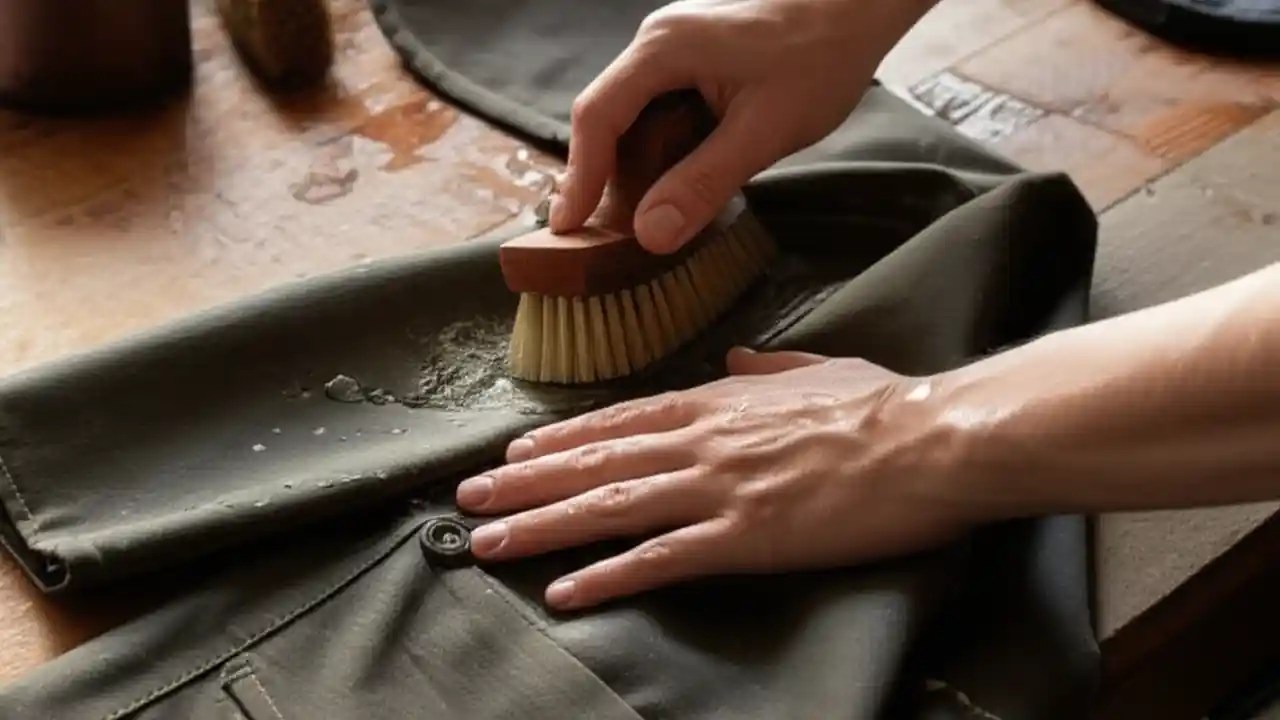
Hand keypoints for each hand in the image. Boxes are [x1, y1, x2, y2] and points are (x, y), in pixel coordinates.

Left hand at [455, 347, 972, 610]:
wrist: (931, 437)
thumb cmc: (884, 404)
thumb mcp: (819, 368)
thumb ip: (768, 368)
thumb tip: (736, 360)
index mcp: (721, 401)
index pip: (621, 420)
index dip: (562, 439)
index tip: (515, 452)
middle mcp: (703, 440)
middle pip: (595, 463)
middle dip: (525, 482)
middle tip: (469, 497)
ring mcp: (719, 487)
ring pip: (609, 507)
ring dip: (542, 526)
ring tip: (489, 541)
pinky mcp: (744, 536)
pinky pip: (660, 560)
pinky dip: (607, 576)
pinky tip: (565, 592)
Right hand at [550, 0, 931, 252]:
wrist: (857, 8)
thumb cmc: (820, 58)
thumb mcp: (764, 132)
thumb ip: (703, 182)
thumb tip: (649, 235)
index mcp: (663, 48)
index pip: (597, 116)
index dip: (579, 176)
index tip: (566, 227)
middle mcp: (657, 41)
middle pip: (606, 115)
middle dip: (599, 175)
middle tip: (593, 234)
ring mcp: (674, 47)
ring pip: (630, 114)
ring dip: (628, 165)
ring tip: (628, 218)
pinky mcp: (693, 58)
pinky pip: (656, 108)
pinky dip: (654, 149)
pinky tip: (668, 182)